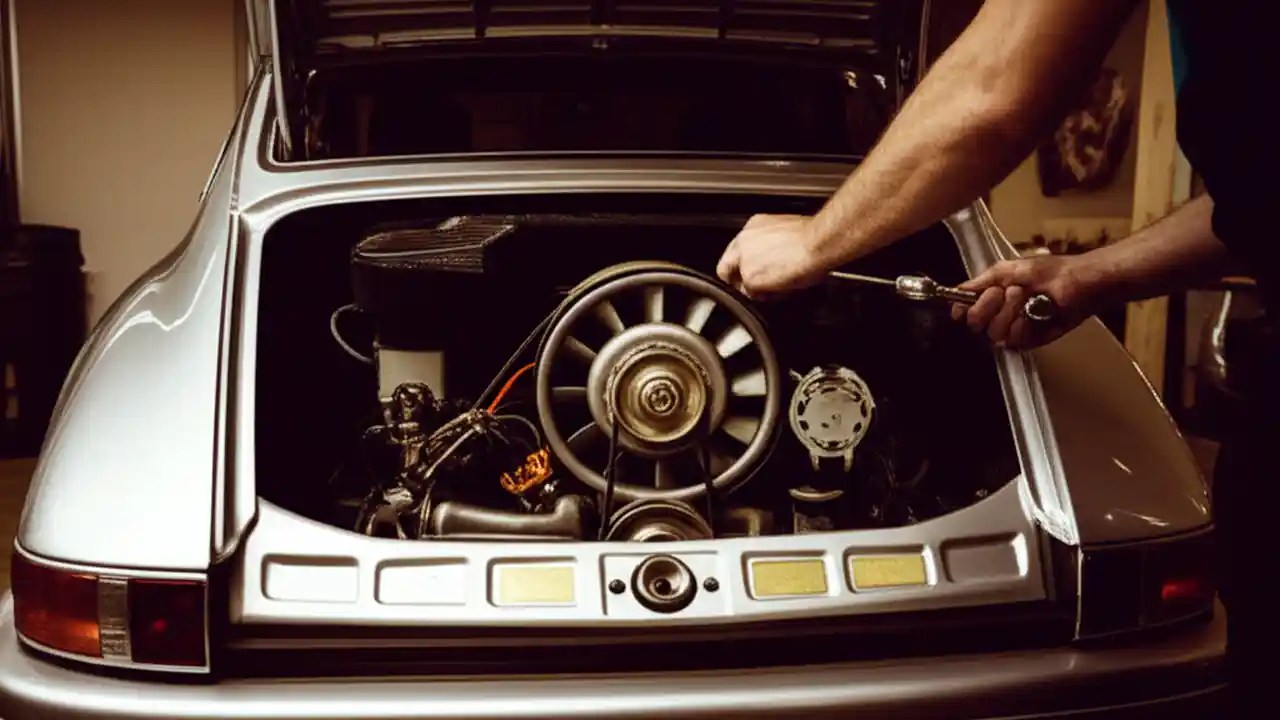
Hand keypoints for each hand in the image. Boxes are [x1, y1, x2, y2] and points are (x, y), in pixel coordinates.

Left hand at [716, 214, 827, 298]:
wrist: (819, 242)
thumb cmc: (814, 237)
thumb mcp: (787, 233)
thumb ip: (772, 245)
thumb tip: (777, 257)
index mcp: (754, 226)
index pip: (737, 250)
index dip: (743, 265)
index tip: (752, 272)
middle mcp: (743, 241)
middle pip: (726, 268)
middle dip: (739, 280)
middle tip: (755, 288)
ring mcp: (744, 260)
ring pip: (741, 284)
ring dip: (757, 289)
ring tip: (780, 286)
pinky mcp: (750, 278)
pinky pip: (753, 295)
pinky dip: (767, 296)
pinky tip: (783, 289)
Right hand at [952, 254, 1097, 348]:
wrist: (1080, 283)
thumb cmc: (1050, 271)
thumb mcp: (1009, 268)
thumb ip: (981, 281)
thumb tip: (957, 291)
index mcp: (991, 297)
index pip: (965, 309)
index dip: (963, 309)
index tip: (963, 308)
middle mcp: (998, 315)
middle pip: (975, 323)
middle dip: (990, 305)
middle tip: (1010, 292)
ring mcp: (1013, 330)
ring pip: (994, 332)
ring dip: (1012, 313)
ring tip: (1029, 300)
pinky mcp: (1030, 341)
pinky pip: (1014, 340)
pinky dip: (1025, 326)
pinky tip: (1036, 316)